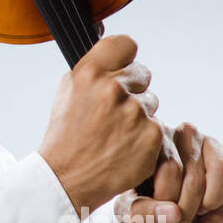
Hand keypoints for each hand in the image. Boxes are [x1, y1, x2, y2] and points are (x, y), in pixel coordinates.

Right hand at [39, 34, 164, 216]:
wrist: (66, 178)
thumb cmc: (65, 135)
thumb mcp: (67, 92)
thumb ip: (92, 70)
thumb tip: (115, 58)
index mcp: (90, 72)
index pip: (126, 44)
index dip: (124, 58)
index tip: (121, 68)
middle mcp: (113, 88)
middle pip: (142, 73)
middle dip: (132, 89)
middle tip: (112, 112)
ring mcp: (135, 112)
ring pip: (150, 102)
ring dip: (138, 115)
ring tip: (115, 133)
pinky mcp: (151, 136)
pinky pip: (157, 126)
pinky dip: (145, 137)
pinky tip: (125, 147)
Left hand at [121, 121, 222, 222]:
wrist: (152, 193)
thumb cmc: (137, 196)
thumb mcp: (127, 207)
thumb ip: (143, 211)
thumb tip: (175, 213)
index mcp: (155, 138)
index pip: (171, 170)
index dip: (168, 204)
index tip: (161, 221)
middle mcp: (183, 133)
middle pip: (195, 178)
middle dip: (187, 213)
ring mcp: (208, 141)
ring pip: (221, 173)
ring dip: (210, 206)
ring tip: (193, 219)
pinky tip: (207, 219)